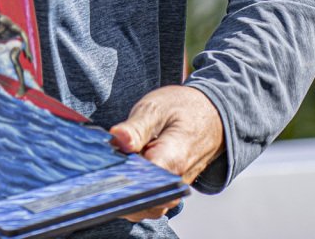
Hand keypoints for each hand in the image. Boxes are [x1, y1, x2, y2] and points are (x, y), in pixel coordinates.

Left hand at [108, 85, 224, 220]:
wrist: (213, 117)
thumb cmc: (182, 110)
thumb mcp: (156, 108)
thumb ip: (135, 127)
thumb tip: (117, 140)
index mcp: (172, 160)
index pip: (141, 183)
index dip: (116, 176)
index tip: (101, 164)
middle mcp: (174, 184)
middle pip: (138, 201)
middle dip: (115, 186)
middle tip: (103, 164)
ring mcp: (171, 192)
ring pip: (141, 206)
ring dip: (122, 190)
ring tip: (114, 164)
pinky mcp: (167, 194)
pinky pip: (146, 203)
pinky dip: (130, 192)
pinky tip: (120, 172)